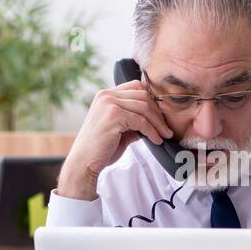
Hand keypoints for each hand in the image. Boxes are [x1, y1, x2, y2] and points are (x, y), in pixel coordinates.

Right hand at [58, 80, 174, 199]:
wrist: (84, 162)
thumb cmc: (101, 148)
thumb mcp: (120, 130)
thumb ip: (134, 121)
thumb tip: (155, 121)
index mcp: (106, 95)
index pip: (136, 87)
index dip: (151, 101)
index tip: (160, 117)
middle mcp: (106, 95)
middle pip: (143, 95)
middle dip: (158, 112)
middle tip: (166, 129)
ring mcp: (109, 103)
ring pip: (144, 107)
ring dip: (158, 123)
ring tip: (165, 135)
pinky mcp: (113, 115)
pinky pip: (141, 121)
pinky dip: (152, 131)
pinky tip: (156, 140)